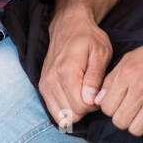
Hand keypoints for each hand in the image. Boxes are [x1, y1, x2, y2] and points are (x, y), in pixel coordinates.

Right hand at [40, 6, 113, 131]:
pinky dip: (65, 108)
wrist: (69, 25)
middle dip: (85, 108)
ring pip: (61, 117)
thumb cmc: (88, 38)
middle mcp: (51, 80)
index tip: (100, 91)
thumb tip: (90, 100)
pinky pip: (54, 111)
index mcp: (66, 72)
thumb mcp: (100, 52)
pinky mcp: (42, 86)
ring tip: (84, 93)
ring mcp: (44, 84)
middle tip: (93, 91)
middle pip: (71, 115)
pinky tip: (74, 94)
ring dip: (75, 110)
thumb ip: (95, 77)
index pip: (81, 107)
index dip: (95, 104)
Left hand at [94, 27, 142, 136]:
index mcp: (128, 74)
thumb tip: (98, 100)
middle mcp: (141, 88)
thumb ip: (112, 78)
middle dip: (123, 117)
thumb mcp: (131, 58)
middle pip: (119, 121)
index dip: (111, 107)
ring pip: (135, 130)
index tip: (119, 102)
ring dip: (138, 123)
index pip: (106, 106)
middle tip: (132, 108)